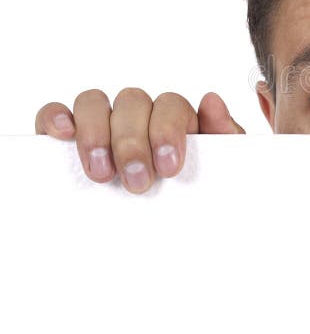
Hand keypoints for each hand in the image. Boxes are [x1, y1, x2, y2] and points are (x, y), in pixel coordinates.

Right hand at [34, 88, 244, 193]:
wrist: (170, 238)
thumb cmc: (194, 196)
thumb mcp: (218, 171)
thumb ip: (224, 135)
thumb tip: (212, 100)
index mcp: (175, 120)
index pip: (170, 104)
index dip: (168, 130)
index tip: (169, 167)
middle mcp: (139, 116)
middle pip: (132, 102)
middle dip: (133, 142)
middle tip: (137, 181)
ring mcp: (102, 123)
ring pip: (93, 102)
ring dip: (96, 134)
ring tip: (102, 174)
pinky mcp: (68, 138)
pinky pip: (55, 114)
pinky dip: (55, 117)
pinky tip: (63, 135)